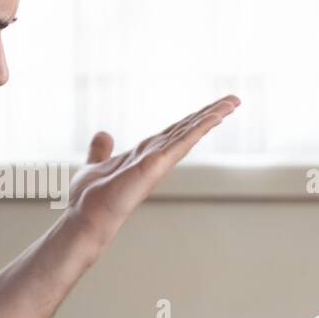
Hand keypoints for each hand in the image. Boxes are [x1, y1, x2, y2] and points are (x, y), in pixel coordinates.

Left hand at [65, 95, 239, 246]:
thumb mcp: (94, 165)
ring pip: (189, 133)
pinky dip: (199, 128)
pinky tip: (215, 116)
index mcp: (144, 156)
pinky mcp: (155, 165)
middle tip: (234, 100)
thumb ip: (101, 150)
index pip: (173, 132)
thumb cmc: (89, 199)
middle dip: (210, 114)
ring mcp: (158, 162)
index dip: (192, 119)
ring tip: (233, 103)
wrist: (84, 218)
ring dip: (211, 116)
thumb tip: (104, 134)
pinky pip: (182, 142)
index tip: (212, 108)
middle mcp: (155, 159)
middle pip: (187, 129)